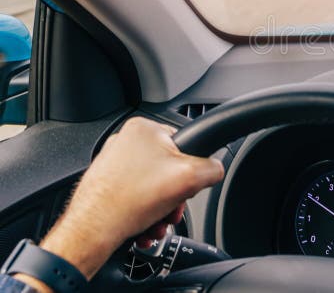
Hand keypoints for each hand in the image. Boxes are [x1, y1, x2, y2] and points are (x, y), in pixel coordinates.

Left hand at [38, 117, 223, 279]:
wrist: (91, 232)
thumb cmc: (126, 202)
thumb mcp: (189, 179)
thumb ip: (212, 168)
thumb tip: (215, 169)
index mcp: (144, 128)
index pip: (185, 145)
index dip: (191, 169)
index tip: (185, 187)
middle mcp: (126, 142)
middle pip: (169, 169)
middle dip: (174, 196)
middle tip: (171, 210)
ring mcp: (113, 163)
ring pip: (153, 186)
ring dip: (161, 208)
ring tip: (156, 222)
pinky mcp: (106, 183)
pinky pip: (137, 196)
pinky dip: (145, 213)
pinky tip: (145, 225)